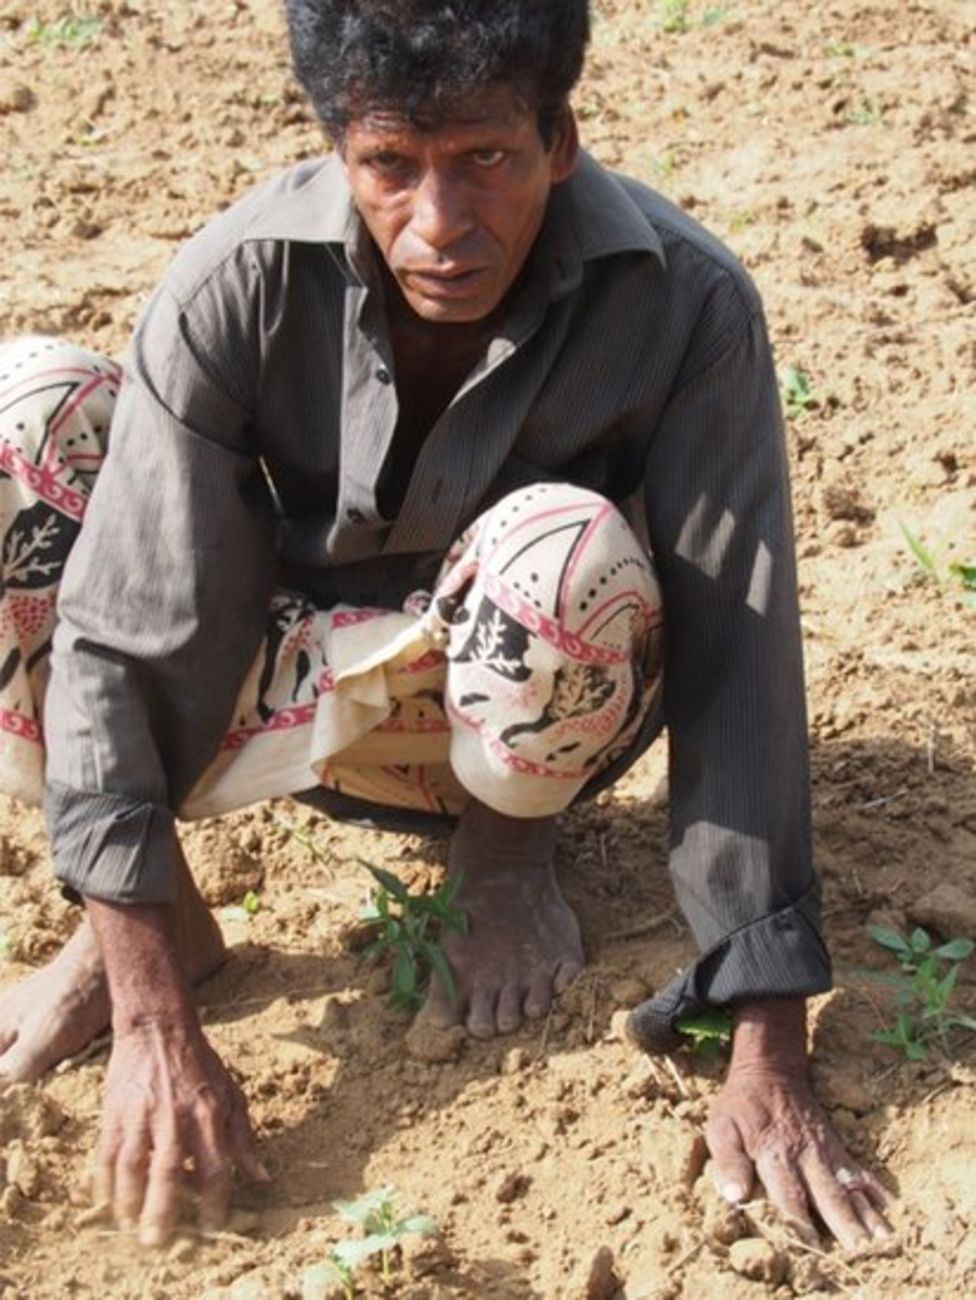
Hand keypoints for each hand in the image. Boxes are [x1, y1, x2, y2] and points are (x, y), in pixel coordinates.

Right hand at [95, 1015, 266, 1245]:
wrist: (158, 1028)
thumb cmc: (200, 1063)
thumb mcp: (232, 1093)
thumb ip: (244, 1137)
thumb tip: (262, 1176)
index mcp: (209, 1113)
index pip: (214, 1167)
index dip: (214, 1201)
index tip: (212, 1226)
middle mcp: (176, 1117)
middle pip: (168, 1173)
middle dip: (163, 1210)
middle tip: (158, 1241)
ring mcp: (142, 1114)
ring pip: (133, 1167)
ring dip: (129, 1201)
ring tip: (130, 1226)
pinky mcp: (116, 1112)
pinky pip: (107, 1153)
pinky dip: (105, 1180)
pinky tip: (106, 1200)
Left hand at [705, 1066, 890, 1249]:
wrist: (769, 1072)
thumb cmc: (740, 1107)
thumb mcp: (721, 1130)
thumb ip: (727, 1163)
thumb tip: (734, 1197)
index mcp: (775, 1157)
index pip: (790, 1199)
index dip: (802, 1226)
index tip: (815, 1253)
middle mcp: (805, 1157)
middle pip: (828, 1197)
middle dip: (846, 1226)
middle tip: (863, 1253)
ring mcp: (826, 1153)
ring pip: (850, 1187)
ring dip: (868, 1214)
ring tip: (886, 1240)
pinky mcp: (837, 1148)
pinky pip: (860, 1171)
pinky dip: (877, 1190)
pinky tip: (893, 1208)